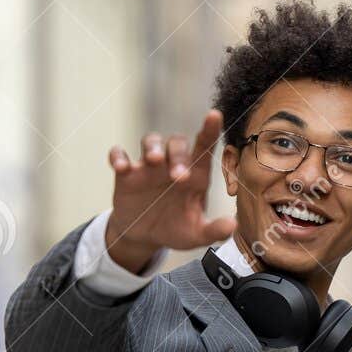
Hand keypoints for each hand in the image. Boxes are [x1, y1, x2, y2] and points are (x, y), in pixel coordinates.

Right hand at [106, 109, 235, 271]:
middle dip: (178, 155)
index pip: (204, 148)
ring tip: (154, 160)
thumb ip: (214, 230)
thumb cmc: (176, 228)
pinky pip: (119, 154)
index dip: (209, 130)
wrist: (145, 236)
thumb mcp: (196, 234)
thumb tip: (233, 226)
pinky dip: (118, 156)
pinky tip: (121, 168)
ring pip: (151, 141)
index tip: (214, 115)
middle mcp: (172, 164)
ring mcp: (148, 167)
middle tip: (179, 177)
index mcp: (195, 175)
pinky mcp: (126, 174)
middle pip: (177, 143)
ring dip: (153, 146)